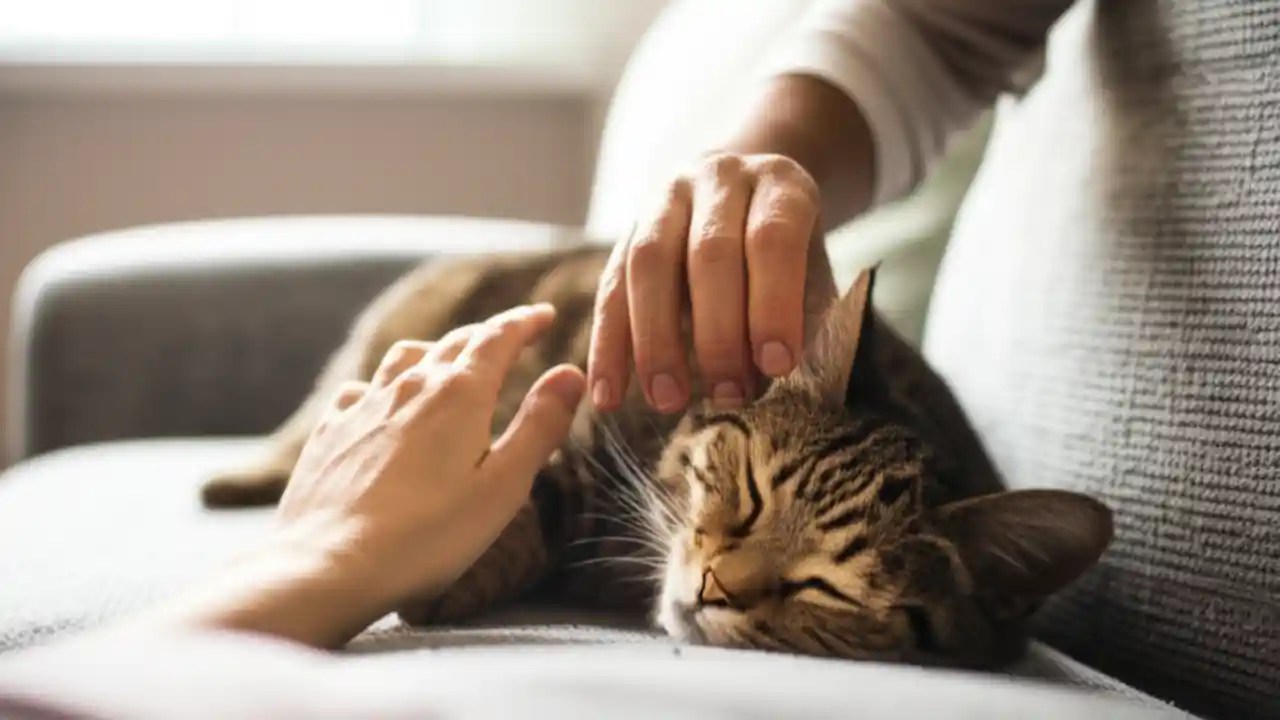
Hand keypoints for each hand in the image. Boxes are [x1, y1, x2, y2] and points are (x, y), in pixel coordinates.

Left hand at [153, 304, 584, 647]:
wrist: (329, 563)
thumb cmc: (427, 535)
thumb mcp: (504, 486)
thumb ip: (540, 425)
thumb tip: (570, 373)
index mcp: (460, 393)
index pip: (499, 338)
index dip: (525, 323)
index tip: (544, 316)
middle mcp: (410, 385)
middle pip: (455, 343)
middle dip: (488, 336)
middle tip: (511, 337)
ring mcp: (365, 405)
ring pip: (406, 357)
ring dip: (437, 351)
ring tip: (450, 361)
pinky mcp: (331, 431)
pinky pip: (362, 389)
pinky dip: (386, 385)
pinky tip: (384, 401)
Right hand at [589, 152, 819, 413]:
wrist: (750, 193)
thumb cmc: (792, 254)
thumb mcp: (815, 271)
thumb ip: (801, 317)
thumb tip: (766, 379)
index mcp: (778, 183)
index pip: (772, 238)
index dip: (773, 304)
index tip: (777, 365)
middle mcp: (718, 177)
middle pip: (708, 252)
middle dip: (717, 333)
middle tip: (728, 394)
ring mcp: (664, 198)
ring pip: (648, 263)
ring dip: (656, 342)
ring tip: (669, 401)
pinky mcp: (626, 232)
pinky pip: (609, 289)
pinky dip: (608, 347)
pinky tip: (609, 396)